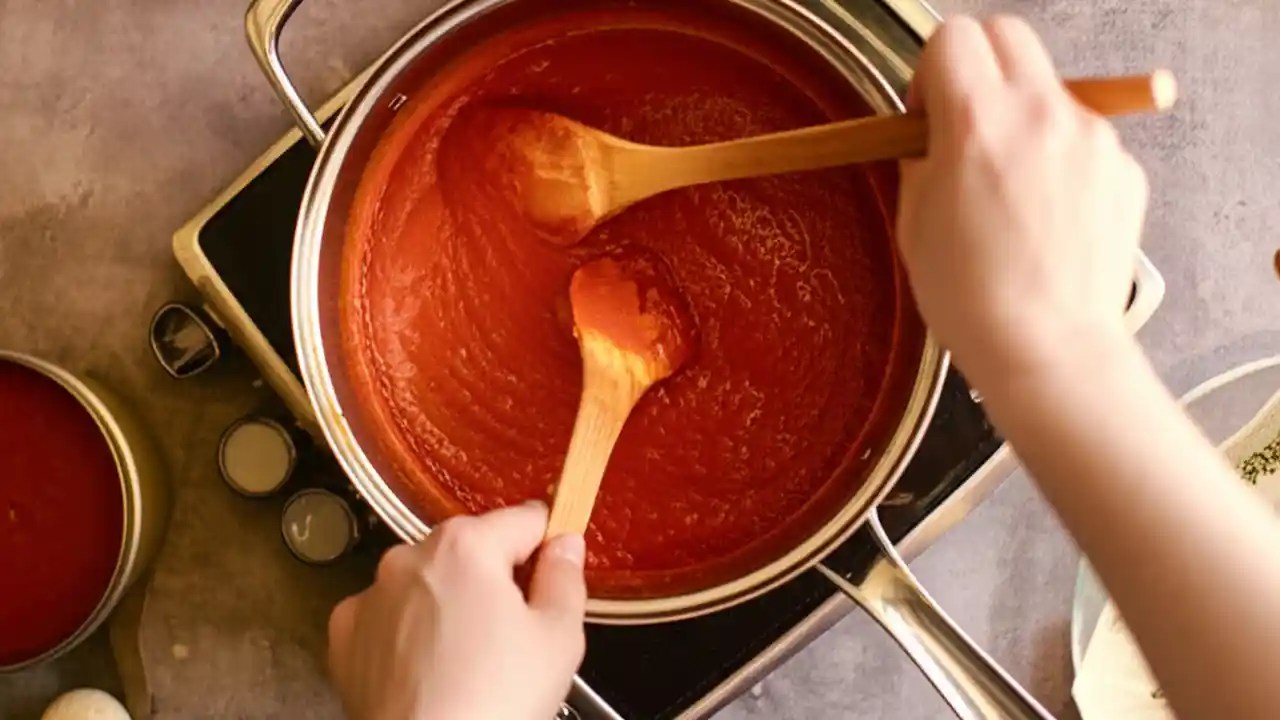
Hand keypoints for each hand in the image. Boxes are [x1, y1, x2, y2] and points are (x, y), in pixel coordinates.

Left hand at [328, 502, 586, 719]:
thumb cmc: (496, 699)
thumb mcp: (558, 638)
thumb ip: (564, 577)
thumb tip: (564, 543)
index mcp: (466, 546)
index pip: (523, 520)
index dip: (546, 546)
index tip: (553, 575)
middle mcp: (409, 557)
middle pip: (470, 549)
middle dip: (493, 578)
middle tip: (513, 633)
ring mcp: (370, 595)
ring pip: (426, 581)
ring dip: (447, 601)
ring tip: (467, 658)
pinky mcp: (344, 635)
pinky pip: (387, 616)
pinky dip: (406, 632)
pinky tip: (426, 669)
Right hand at [896, 16, 1148, 391]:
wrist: (1048, 348)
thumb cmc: (972, 298)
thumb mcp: (914, 221)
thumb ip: (922, 157)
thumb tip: (928, 133)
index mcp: (975, 122)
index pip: (952, 36)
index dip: (930, 71)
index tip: (926, 111)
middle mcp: (1039, 113)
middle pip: (1007, 34)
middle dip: (979, 64)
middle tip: (963, 120)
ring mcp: (1091, 137)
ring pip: (1048, 87)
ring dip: (1022, 114)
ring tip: (1009, 186)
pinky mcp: (1122, 167)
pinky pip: (1082, 137)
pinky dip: (1059, 158)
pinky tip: (1045, 215)